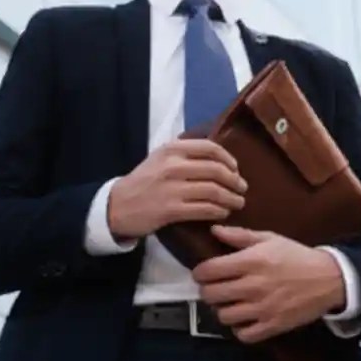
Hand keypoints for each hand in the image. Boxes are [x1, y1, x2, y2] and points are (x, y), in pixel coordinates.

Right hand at [106, 139, 247, 238]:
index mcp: (172, 149)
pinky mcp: (171, 209)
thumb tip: (219, 158)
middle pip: (216, 170)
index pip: (210, 148)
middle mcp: (173, 165)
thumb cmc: (144, 181)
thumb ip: (185, 154)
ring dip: (231, 198)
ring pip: (213, 191)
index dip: (228, 159)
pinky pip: (204, 209)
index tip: (235, 169)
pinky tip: (223, 213)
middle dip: (234, 180)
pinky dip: (219, 211)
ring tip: (238, 203)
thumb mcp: (160, 158)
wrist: (117, 206)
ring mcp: (172, 188)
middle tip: (242, 188)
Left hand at [192, 225, 346, 343]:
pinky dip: (239, 328)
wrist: (329, 278)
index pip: (209, 271)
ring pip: (223, 316)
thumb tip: (214, 230)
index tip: (203, 272)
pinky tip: (244, 318)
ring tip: (230, 303)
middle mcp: (254, 286)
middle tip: (215, 287)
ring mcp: (263, 308)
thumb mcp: (270, 239)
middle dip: (208, 290)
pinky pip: (243, 334)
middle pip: (211, 295)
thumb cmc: (296, 256)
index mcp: (252, 261)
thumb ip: (240, 236)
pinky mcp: (273, 326)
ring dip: (223, 309)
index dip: (200, 272)